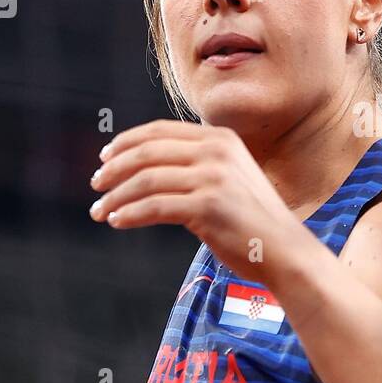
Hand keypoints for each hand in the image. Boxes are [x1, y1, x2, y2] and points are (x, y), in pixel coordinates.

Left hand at [88, 119, 315, 282]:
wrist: (285, 251)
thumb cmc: (252, 221)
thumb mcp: (228, 178)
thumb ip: (196, 166)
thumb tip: (144, 168)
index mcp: (220, 139)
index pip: (159, 131)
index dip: (125, 143)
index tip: (104, 158)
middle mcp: (216, 152)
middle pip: (146, 153)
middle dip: (113, 169)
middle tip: (96, 186)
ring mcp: (213, 178)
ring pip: (145, 181)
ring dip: (115, 196)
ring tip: (100, 211)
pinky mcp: (209, 207)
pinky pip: (154, 207)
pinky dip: (129, 214)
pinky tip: (117, 221)